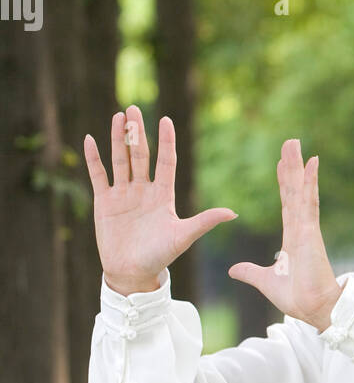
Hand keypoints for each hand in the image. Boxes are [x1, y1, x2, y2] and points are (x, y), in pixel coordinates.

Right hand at [84, 105, 237, 295]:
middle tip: (134, 108)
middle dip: (137, 132)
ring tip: (117, 116)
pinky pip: (99, 175)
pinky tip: (90, 139)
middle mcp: (143, 189)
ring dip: (117, 139)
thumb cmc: (161, 256)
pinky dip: (94, 158)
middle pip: (140, 155)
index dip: (166, 141)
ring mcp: (123, 194)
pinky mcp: (104, 202)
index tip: (166, 120)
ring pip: (120, 160)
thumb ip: (204, 222)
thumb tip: (234, 213)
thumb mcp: (183, 236)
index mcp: (163, 194)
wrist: (133, 273)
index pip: (166, 161)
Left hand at [228, 138, 340, 331]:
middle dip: (291, 167)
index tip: (280, 165)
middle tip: (290, 143)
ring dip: (298, 166)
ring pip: (301, 190)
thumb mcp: (265, 281)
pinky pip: (309, 201)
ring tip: (295, 144)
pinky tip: (312, 163)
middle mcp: (301, 227)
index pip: (287, 204)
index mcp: (292, 237)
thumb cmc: (296, 297)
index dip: (284, 183)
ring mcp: (307, 227)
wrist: (313, 308)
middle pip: (294, 191)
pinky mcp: (310, 231)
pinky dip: (310, 181)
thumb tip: (233, 270)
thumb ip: (250, 272)